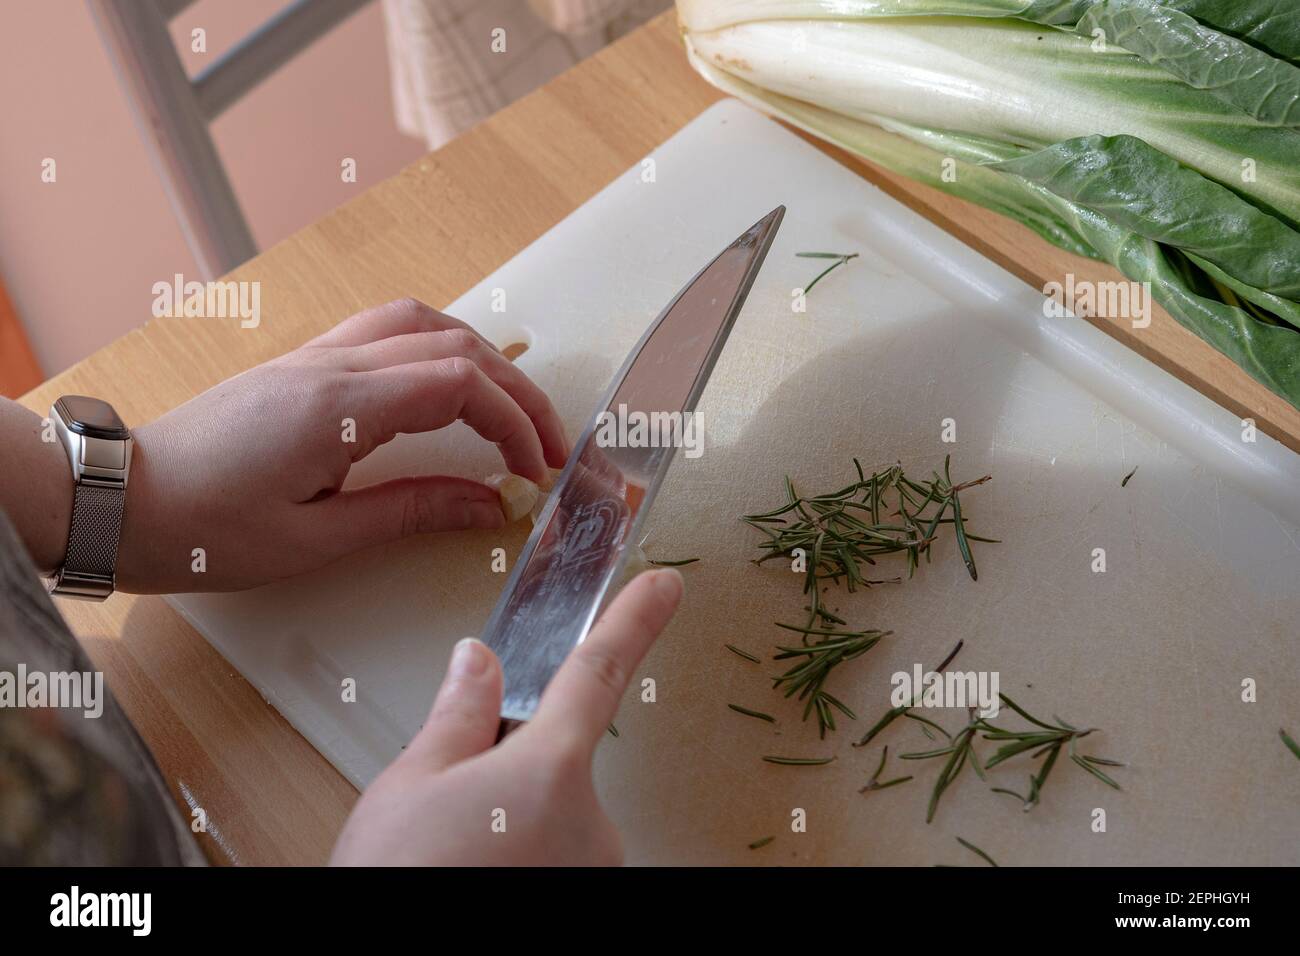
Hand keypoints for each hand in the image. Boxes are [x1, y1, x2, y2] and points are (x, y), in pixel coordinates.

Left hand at [115, 299, 567, 591]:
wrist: (120, 499)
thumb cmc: (204, 529)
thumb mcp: (317, 538)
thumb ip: (412, 512)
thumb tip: (489, 506)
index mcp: (340, 407)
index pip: (460, 385)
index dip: (516, 423)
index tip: (539, 469)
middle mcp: (333, 365)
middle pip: (455, 345)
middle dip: (517, 392)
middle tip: (549, 445)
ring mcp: (316, 356)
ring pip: (423, 322)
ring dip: (482, 357)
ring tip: (511, 409)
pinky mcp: (303, 365)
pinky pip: (388, 330)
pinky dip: (438, 347)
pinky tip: (449, 386)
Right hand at [330, 568, 683, 865]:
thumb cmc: (398, 881)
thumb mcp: (410, 785)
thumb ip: (458, 716)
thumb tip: (477, 664)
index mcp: (549, 769)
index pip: (598, 671)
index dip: (634, 619)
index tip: (665, 584)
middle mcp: (590, 820)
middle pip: (558, 758)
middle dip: (511, 764)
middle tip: (449, 800)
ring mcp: (593, 867)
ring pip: (553, 814)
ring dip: (512, 816)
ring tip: (452, 850)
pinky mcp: (586, 897)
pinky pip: (557, 855)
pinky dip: (520, 853)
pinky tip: (475, 867)